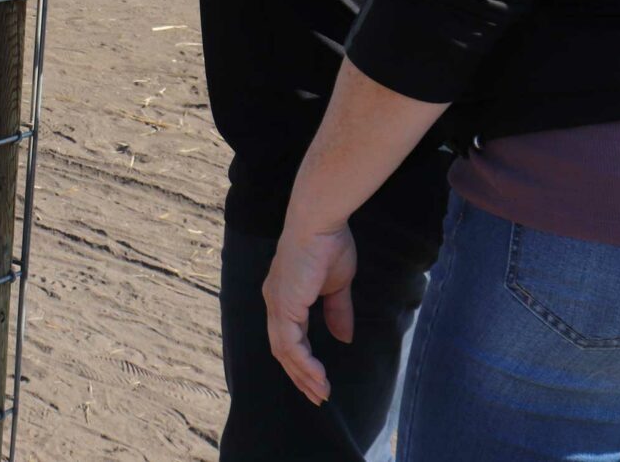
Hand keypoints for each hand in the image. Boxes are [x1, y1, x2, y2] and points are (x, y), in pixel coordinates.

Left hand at [263, 219, 357, 405]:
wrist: (320, 223)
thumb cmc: (328, 245)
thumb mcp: (336, 286)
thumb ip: (337, 311)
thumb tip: (344, 338)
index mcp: (284, 296)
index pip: (288, 337)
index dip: (302, 361)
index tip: (318, 381)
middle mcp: (275, 302)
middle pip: (282, 350)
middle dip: (300, 376)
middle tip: (318, 396)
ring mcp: (277, 304)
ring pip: (285, 351)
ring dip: (303, 375)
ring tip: (321, 393)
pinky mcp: (284, 305)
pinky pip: (290, 343)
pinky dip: (303, 363)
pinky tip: (317, 377)